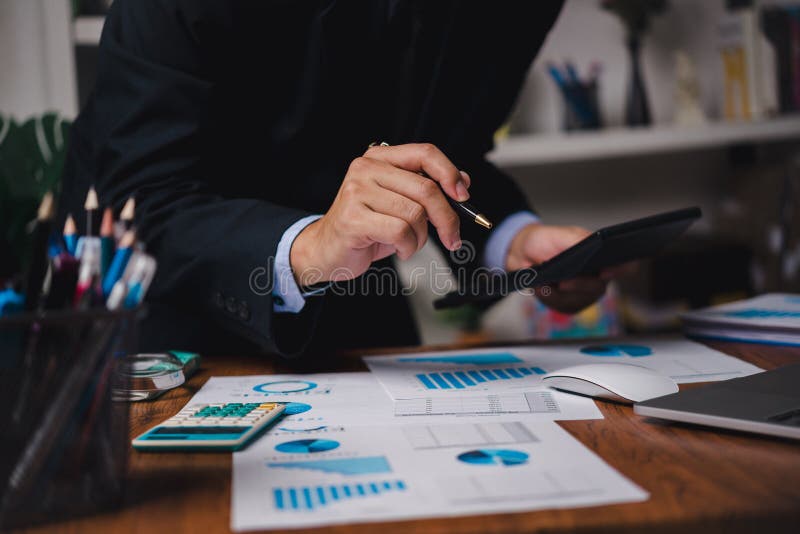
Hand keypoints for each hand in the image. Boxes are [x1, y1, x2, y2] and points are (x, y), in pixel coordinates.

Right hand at [290, 143, 468, 285]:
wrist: (327, 251)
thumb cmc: (366, 227)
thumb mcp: (400, 204)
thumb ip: (427, 189)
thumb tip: (463, 181)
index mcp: (379, 158)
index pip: (425, 153)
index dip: (450, 173)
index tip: (464, 196)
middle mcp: (366, 169)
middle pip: (426, 188)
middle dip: (448, 218)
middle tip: (453, 238)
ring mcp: (357, 192)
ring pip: (415, 214)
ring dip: (422, 238)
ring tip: (409, 244)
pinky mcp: (353, 218)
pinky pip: (401, 232)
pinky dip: (408, 246)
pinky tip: (399, 249)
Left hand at [506, 223, 612, 313]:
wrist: (524, 252)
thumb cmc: (547, 240)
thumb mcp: (562, 234)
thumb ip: (579, 240)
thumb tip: (592, 246)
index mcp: (603, 256)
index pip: (626, 266)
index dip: (622, 270)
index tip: (605, 272)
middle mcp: (599, 277)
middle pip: (598, 288)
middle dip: (578, 285)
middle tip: (563, 282)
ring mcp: (585, 293)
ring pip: (579, 301)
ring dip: (559, 293)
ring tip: (545, 283)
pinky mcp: (571, 305)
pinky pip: (564, 307)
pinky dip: (550, 299)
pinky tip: (541, 288)